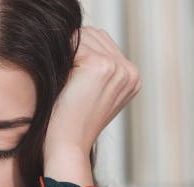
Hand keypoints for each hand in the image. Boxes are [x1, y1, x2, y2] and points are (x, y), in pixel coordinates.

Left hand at [43, 26, 141, 186]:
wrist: (68, 146)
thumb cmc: (72, 123)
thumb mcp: (91, 92)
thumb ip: (94, 66)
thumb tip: (76, 33)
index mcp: (132, 77)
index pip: (101, 41)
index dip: (79, 54)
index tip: (72, 81)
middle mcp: (130, 71)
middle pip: (93, 35)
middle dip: (73, 52)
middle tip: (66, 83)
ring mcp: (118, 67)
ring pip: (83, 37)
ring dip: (67, 56)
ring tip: (66, 84)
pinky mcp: (101, 66)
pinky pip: (72, 46)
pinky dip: (61, 61)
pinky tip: (63, 84)